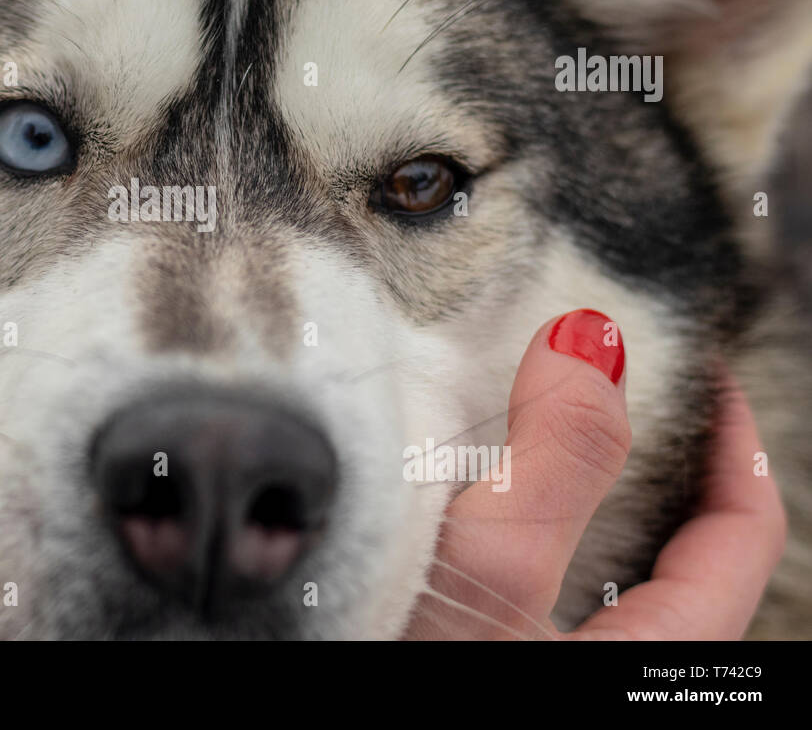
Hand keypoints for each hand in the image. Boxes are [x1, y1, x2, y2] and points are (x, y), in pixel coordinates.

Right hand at [403, 309, 786, 638]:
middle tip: (617, 386)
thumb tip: (595, 345)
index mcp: (650, 664)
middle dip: (655, 461)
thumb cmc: (400, 668)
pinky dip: (520, 525)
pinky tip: (470, 495)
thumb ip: (555, 463)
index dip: (738, 446)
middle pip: (675, 554)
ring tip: (542, 425)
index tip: (706, 371)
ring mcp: (542, 657)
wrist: (277, 669)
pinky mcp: (482, 647)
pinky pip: (534, 583)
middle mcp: (610, 669)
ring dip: (579, 491)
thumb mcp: (488, 579)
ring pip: (599, 568)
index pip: (738, 539)